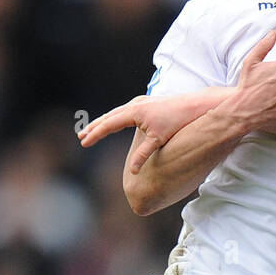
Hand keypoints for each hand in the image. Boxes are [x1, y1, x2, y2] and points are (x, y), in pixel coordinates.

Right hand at [79, 90, 223, 173]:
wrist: (194, 105)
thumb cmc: (177, 122)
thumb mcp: (158, 140)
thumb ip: (143, 155)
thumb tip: (132, 171)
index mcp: (134, 112)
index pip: (109, 124)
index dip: (95, 134)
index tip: (84, 143)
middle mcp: (134, 105)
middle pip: (109, 117)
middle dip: (95, 127)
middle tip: (81, 137)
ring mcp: (140, 103)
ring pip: (116, 113)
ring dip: (104, 122)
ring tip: (92, 130)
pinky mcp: (146, 104)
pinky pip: (125, 112)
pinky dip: (115, 119)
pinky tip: (113, 124)